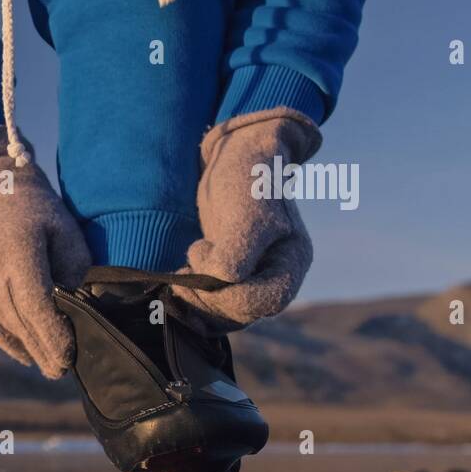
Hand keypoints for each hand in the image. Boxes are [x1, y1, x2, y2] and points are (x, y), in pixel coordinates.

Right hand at [0, 125, 89, 378]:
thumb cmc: (36, 209)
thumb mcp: (65, 228)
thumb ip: (74, 266)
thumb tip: (74, 303)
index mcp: (18, 252)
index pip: (35, 305)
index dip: (52, 335)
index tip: (68, 357)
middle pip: (19, 320)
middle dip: (43, 349)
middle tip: (63, 371)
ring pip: (2, 324)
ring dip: (27, 348)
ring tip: (48, 366)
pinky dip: (4, 340)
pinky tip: (24, 352)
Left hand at [172, 108, 322, 333]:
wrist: (237, 156)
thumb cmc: (246, 177)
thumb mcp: (245, 212)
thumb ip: (236, 252)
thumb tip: (222, 283)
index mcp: (292, 261)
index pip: (264, 301)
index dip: (227, 294)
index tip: (197, 260)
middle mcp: (276, 275)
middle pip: (244, 313)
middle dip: (207, 300)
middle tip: (179, 275)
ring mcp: (254, 278)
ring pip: (227, 315)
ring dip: (198, 305)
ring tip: (178, 278)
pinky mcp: (233, 277)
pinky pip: (216, 305)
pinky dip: (195, 301)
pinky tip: (180, 281)